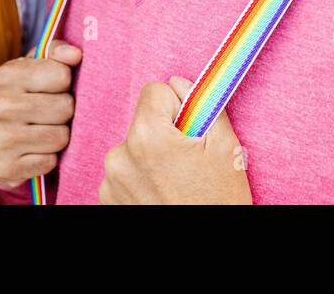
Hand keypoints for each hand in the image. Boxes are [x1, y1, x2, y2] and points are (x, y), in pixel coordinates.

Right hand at [0, 41, 80, 187]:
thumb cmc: (23, 96)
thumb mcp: (34, 67)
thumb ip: (57, 52)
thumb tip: (75, 55)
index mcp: (7, 75)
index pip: (63, 75)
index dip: (64, 83)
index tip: (51, 88)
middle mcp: (0, 105)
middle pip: (65, 107)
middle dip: (64, 111)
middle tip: (48, 112)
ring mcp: (1, 138)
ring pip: (60, 137)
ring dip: (58, 135)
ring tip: (43, 130)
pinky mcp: (6, 166)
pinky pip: (50, 162)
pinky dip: (48, 157)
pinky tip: (34, 150)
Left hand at [99, 77, 251, 204]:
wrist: (208, 250)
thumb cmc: (219, 200)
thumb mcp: (226, 147)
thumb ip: (205, 104)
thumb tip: (181, 83)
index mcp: (147, 135)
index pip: (154, 90)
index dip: (177, 105)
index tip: (190, 127)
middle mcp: (120, 154)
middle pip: (143, 121)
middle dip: (164, 132)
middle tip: (187, 160)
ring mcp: (110, 180)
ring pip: (133, 146)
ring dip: (150, 156)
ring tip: (175, 181)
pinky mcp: (106, 199)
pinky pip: (124, 171)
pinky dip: (140, 178)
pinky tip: (160, 194)